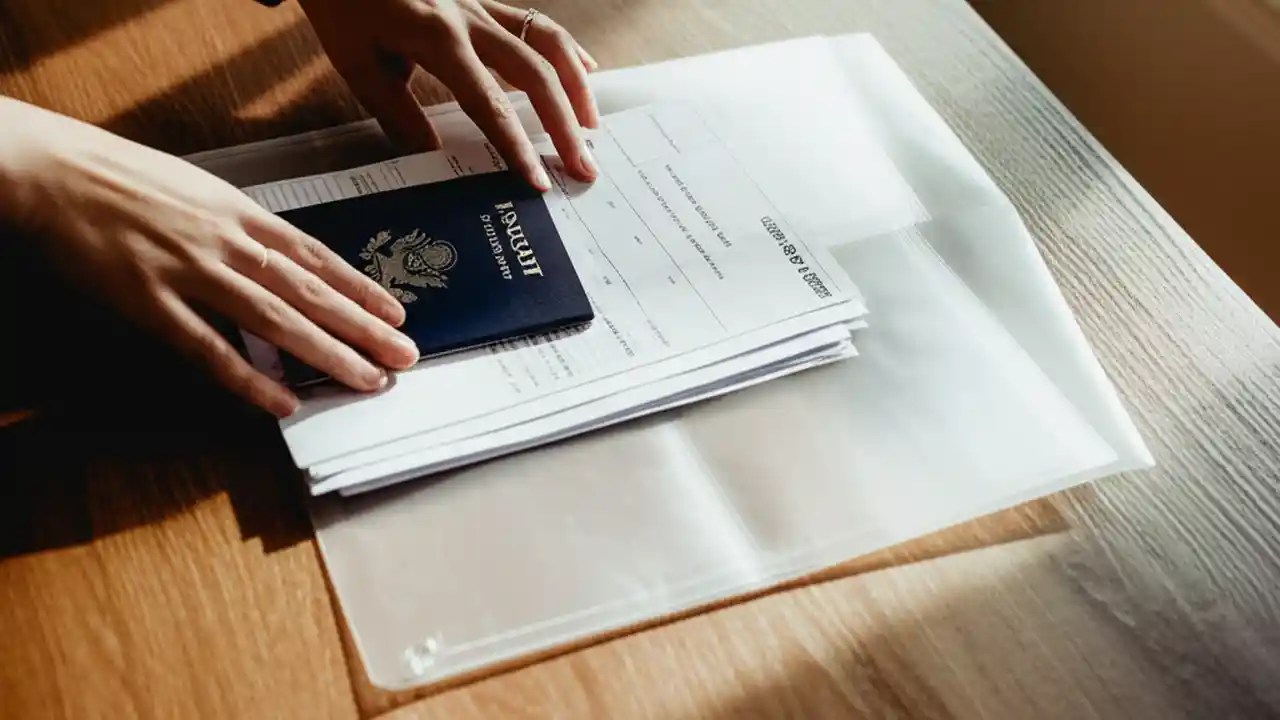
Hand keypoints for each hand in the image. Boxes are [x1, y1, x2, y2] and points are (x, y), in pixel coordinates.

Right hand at [0, 97, 419, 417]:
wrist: (54, 170)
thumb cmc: (123, 176)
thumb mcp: (198, 190)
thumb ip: (241, 225)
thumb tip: (283, 255)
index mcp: (240, 212)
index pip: (317, 258)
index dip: (360, 288)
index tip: (396, 313)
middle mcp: (227, 242)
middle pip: (310, 293)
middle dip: (363, 328)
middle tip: (405, 357)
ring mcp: (190, 272)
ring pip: (275, 321)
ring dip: (327, 354)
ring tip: (367, 380)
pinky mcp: (150, 302)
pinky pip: (208, 348)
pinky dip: (248, 377)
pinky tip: (283, 400)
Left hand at [299, 0, 599, 190]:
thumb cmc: (344, 7)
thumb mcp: (359, 66)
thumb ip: (398, 113)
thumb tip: (435, 156)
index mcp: (438, 39)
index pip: (489, 104)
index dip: (516, 146)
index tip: (537, 181)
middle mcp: (471, 19)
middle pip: (536, 74)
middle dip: (564, 125)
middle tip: (583, 167)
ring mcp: (482, 5)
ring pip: (548, 41)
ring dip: (577, 85)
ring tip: (592, 126)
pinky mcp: (483, 0)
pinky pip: (535, 23)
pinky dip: (565, 48)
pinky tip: (586, 70)